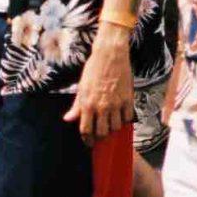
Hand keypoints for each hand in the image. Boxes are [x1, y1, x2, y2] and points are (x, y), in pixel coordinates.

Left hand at [63, 27, 133, 143]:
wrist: (111, 55)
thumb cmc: (94, 69)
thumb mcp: (81, 87)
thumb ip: (76, 106)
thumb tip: (68, 119)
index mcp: (87, 104)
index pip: (86, 130)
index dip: (87, 139)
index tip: (89, 142)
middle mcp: (102, 107)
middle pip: (102, 132)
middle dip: (100, 136)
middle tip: (100, 135)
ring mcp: (116, 103)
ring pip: (116, 127)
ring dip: (113, 129)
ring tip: (111, 125)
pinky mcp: (128, 98)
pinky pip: (128, 117)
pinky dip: (125, 120)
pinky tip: (121, 117)